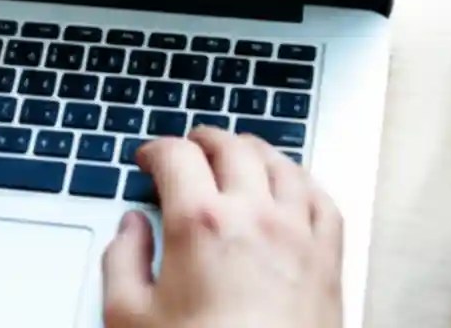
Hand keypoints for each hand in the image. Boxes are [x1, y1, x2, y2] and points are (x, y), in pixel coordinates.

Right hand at [101, 128, 343, 327]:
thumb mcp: (128, 318)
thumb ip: (121, 260)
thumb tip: (130, 227)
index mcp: (200, 222)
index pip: (176, 156)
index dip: (155, 150)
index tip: (147, 160)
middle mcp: (254, 215)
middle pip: (231, 147)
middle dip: (203, 141)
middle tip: (188, 149)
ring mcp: (298, 234)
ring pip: (280, 163)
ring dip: (252, 151)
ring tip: (237, 156)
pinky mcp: (328, 260)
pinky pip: (321, 198)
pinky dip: (301, 181)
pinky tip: (291, 186)